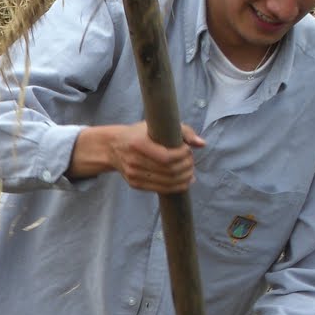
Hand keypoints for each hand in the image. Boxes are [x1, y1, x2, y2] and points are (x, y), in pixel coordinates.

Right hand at [69, 121, 202, 192]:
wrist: (112, 147)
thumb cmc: (138, 134)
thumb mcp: (157, 125)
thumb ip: (182, 131)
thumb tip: (202, 144)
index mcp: (138, 144)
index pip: (167, 157)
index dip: (183, 156)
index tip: (188, 150)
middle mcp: (134, 161)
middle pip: (169, 171)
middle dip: (186, 167)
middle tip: (191, 161)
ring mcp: (133, 175)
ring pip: (167, 183)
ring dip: (184, 178)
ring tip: (190, 171)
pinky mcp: (135, 184)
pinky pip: (160, 189)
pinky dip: (177, 187)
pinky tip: (185, 181)